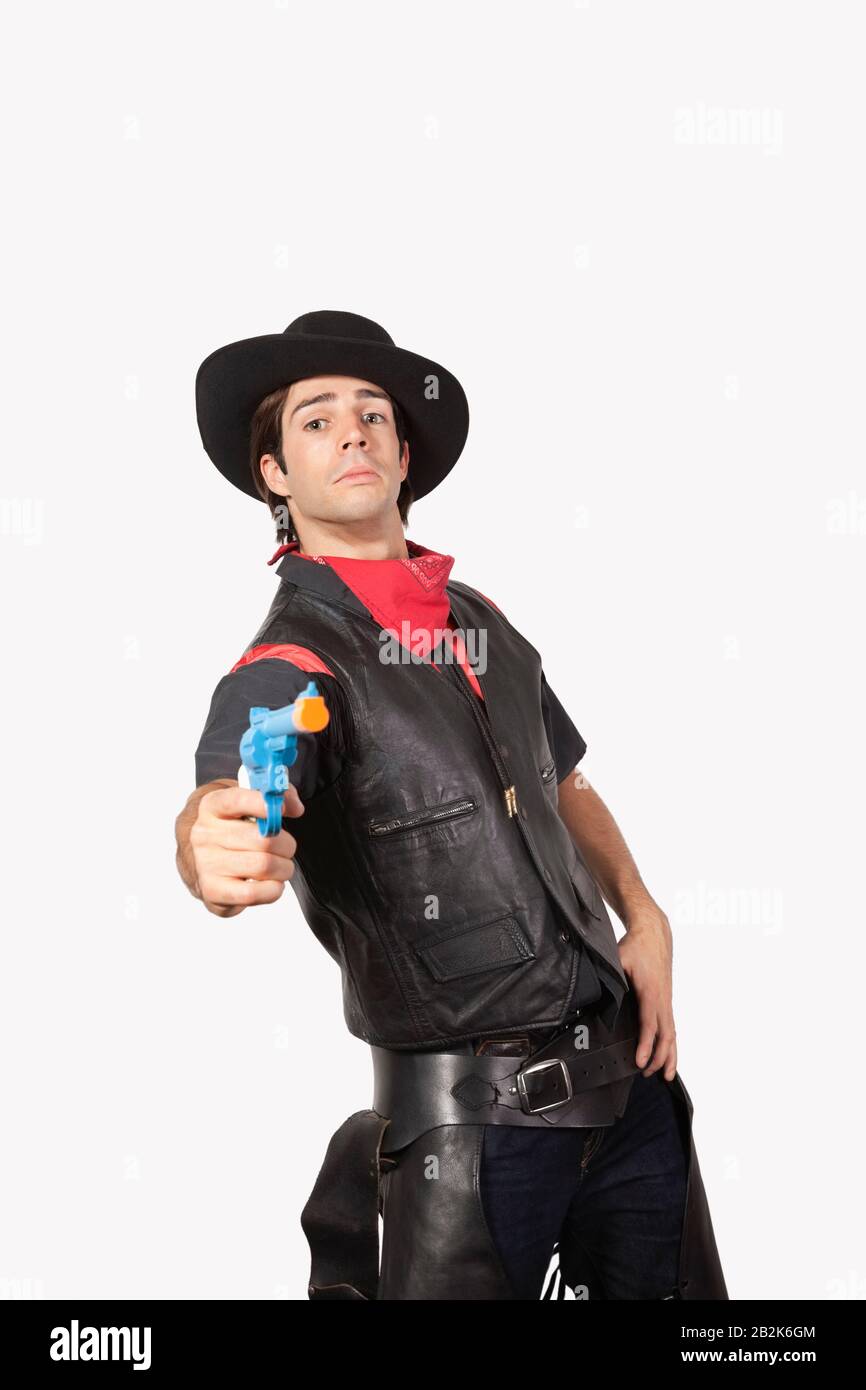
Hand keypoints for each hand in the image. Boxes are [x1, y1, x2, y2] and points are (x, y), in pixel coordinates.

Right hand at [188, 783, 304, 917]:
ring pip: (264, 866)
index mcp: (212, 806)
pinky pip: (253, 893)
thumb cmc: (235, 831)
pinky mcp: (212, 891)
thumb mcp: (249, 805)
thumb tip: (296, 807)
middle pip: (262, 840)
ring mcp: (206, 864)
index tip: (281, 809)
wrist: (206, 863)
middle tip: (287, 847)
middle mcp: (204, 834)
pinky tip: (271, 883)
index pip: (236, 800)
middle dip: (286, 845)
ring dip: (283, 868)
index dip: (262, 803)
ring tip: (280, 866)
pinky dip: (273, 889)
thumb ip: (276, 796)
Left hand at [617, 903, 676, 1081]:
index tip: (640, 1062)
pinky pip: (672, 1027)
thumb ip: (612, 978)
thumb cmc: (637, 946)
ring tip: (665, 1075)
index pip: (649, 1026)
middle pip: (665, 1036)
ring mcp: (667, 1001)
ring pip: (672, 1034)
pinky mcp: (666, 1000)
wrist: (654, 933)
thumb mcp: (619, 959)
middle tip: (647, 1074)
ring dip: (669, 1056)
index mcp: (651, 992)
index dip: (645, 1046)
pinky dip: (672, 1045)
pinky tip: (670, 1056)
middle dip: (658, 1058)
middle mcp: (662, 1000)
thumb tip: (601, 994)